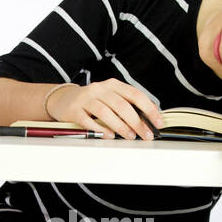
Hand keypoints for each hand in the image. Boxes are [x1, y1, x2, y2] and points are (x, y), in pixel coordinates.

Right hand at [47, 79, 164, 139]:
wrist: (63, 99)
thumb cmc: (93, 102)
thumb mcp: (111, 98)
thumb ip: (128, 105)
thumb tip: (149, 119)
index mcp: (113, 85)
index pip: (135, 95)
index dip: (149, 109)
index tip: (158, 122)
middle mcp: (100, 89)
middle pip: (122, 105)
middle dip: (137, 122)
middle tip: (146, 135)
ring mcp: (86, 99)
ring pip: (106, 112)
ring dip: (120, 126)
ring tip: (130, 136)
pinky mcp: (74, 110)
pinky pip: (88, 120)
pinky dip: (100, 129)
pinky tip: (109, 136)